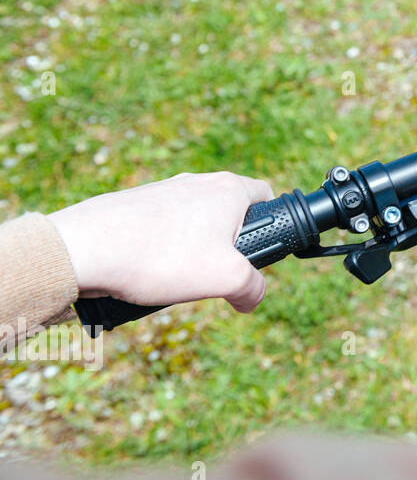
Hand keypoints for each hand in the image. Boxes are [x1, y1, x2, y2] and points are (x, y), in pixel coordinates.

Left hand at [48, 172, 273, 312]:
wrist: (85, 249)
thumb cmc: (163, 257)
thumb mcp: (227, 279)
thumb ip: (253, 288)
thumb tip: (251, 298)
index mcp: (227, 189)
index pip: (265, 195)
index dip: (269, 226)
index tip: (256, 254)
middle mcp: (196, 181)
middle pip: (228, 212)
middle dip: (227, 245)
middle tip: (216, 274)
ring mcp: (162, 190)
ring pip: (192, 222)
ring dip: (192, 251)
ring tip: (176, 278)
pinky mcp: (133, 204)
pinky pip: (161, 228)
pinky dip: (161, 250)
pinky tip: (147, 273)